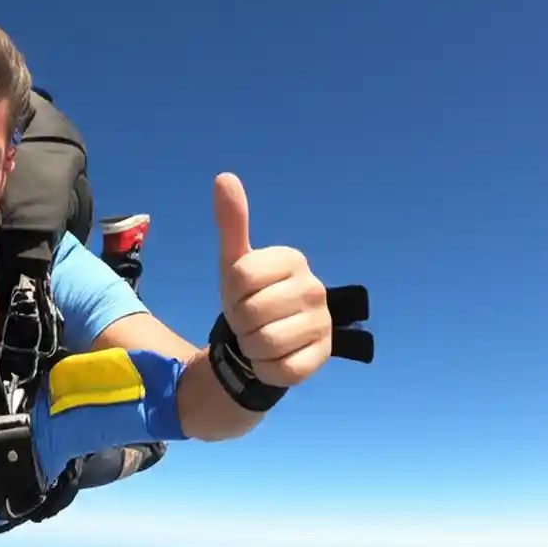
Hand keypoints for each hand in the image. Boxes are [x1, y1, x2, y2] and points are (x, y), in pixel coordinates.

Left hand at [214, 172, 331, 387]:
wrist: (261, 340)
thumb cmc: (248, 296)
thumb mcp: (234, 262)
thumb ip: (232, 222)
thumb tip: (224, 177)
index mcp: (292, 260)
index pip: (240, 276)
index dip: (232, 292)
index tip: (241, 294)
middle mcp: (314, 288)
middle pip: (250, 313)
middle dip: (240, 322)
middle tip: (250, 320)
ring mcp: (323, 324)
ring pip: (264, 343)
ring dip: (251, 347)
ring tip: (260, 337)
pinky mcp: (322, 357)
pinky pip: (281, 369)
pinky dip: (267, 368)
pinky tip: (273, 357)